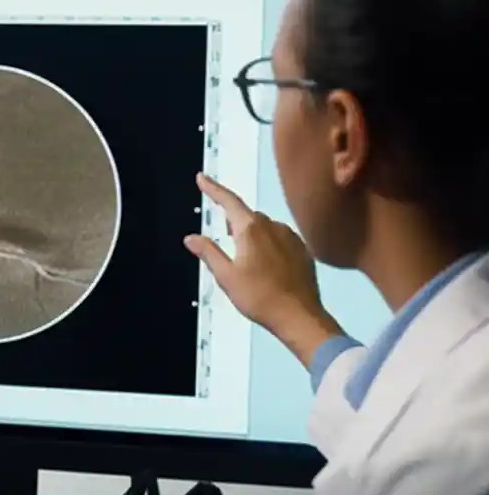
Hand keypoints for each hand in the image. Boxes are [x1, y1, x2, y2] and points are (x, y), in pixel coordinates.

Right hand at [184, 173, 343, 367]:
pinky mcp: (302, 250)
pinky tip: (265, 265)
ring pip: (264, 227)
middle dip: (233, 222)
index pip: (228, 201)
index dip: (213, 188)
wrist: (299, 316)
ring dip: (251, 235)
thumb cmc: (260, 297)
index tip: (202, 178)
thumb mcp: (226, 276)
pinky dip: (268, 244)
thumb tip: (191, 238)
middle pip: (247, 216)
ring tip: (245, 259)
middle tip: (223, 237)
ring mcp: (291, 237)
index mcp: (251, 230)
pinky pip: (279, 238)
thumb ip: (209, 253)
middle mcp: (273, 227)